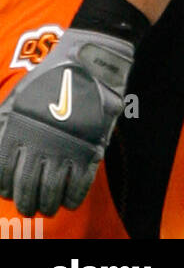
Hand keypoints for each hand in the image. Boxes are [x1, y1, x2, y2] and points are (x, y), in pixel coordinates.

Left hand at [0, 28, 133, 216]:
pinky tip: (69, 201)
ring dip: (47, 204)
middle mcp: (40, 142)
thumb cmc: (52, 77)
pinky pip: (79, 185)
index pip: (4, 173)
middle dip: (25, 202)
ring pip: (51, 191)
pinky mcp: (91, 148)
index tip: (8, 191)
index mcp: (20, 129)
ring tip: (47, 206)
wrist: (91, 61)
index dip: (4, 188)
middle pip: (26, 188)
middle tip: (29, 206)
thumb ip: (2, 124)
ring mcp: (66, 147)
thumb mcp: (18, 96)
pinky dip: (73, 198)